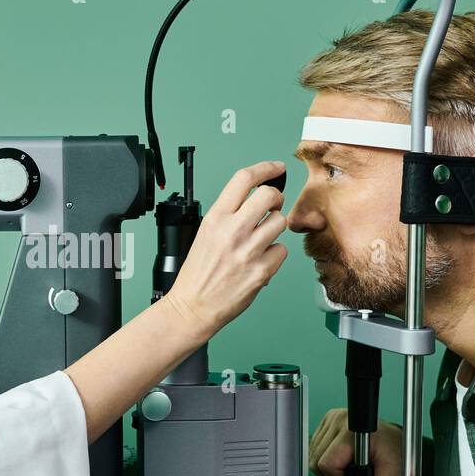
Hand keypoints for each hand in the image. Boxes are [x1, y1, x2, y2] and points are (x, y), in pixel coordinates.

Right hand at [161, 161, 289, 342]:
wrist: (192, 307)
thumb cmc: (197, 274)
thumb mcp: (205, 233)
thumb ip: (228, 215)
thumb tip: (255, 198)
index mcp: (215, 218)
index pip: (244, 179)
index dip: (265, 169)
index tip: (275, 168)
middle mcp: (232, 231)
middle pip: (269, 196)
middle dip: (276, 198)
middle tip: (272, 206)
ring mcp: (248, 251)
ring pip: (280, 222)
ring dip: (274, 228)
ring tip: (261, 240)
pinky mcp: (261, 271)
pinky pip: (282, 250)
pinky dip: (275, 254)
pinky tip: (261, 260)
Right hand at [311, 411, 402, 475]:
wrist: (396, 443)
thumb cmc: (394, 460)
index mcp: (354, 431)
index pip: (326, 464)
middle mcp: (340, 420)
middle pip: (316, 461)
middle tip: (355, 475)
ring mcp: (332, 418)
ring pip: (313, 456)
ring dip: (329, 469)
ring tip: (350, 466)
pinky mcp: (327, 421)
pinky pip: (314, 449)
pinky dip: (327, 459)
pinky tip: (343, 458)